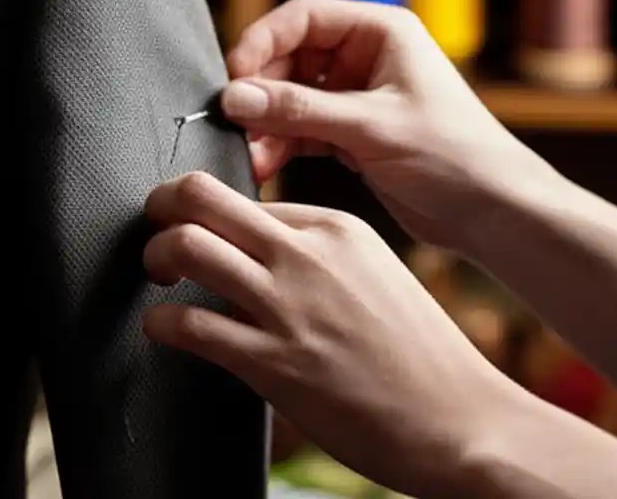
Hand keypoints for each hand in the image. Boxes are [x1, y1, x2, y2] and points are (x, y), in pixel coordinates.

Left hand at [142, 172, 521, 496]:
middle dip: (163, 205)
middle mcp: (307, 256)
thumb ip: (322, 256)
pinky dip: (160, 322)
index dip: (209, 210)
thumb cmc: (422, 356)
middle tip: (155, 226)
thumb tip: (265, 252)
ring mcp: (288, 308)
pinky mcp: (273, 364)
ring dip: (155, 256)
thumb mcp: (376, 274)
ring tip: (157, 275)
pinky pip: (190, 325)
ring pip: (186, 247)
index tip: (194, 225)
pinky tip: (163, 328)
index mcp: (336, 228)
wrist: (461, 420)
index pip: (246, 196)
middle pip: (202, 196)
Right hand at [221, 0, 555, 250]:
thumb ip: (299, 110)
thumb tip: (235, 97)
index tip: (233, 78)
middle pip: (290, 58)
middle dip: (260, 92)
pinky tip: (264, 167)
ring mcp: (357, 97)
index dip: (262, 42)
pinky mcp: (353, 135)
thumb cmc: (452, 155)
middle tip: (234, 124)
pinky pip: (303, 130)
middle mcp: (367, 58)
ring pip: (292, 98)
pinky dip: (282, 146)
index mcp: (381, 32)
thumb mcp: (370, 127)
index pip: (303, 18)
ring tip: (251, 156)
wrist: (493, 211)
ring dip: (267, 125)